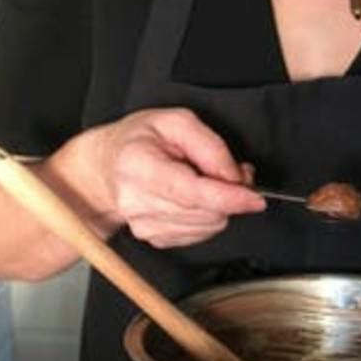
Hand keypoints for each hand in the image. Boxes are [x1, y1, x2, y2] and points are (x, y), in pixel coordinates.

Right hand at [90, 108, 264, 248]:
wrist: (105, 166)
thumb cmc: (139, 139)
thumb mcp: (176, 121)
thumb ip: (209, 146)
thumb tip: (234, 176)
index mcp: (139, 166)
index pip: (190, 191)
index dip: (227, 197)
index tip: (254, 198)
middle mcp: (137, 201)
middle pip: (203, 211)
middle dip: (229, 195)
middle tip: (230, 172)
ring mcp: (144, 225)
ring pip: (205, 226)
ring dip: (219, 206)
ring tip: (206, 179)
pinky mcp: (153, 239)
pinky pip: (198, 234)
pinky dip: (206, 216)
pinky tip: (194, 197)